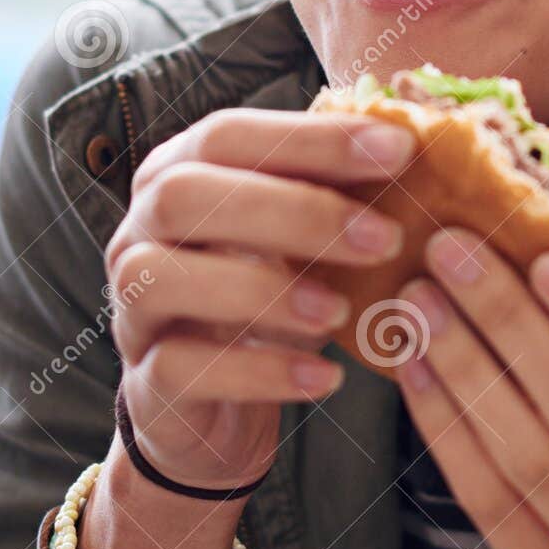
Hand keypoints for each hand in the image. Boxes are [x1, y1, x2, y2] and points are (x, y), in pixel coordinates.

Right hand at [103, 108, 413, 488]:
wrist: (212, 412)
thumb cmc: (265, 303)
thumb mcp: (296, 242)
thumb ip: (330, 194)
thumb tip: (418, 148)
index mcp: (178, 175)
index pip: (229, 135)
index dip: (313, 139)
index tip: (401, 149)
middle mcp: (138, 232)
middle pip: (186, 196)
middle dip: (294, 211)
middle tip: (386, 238)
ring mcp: (130, 309)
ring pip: (162, 278)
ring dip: (263, 290)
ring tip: (341, 312)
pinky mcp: (144, 383)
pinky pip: (181, 369)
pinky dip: (260, 372)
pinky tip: (325, 377)